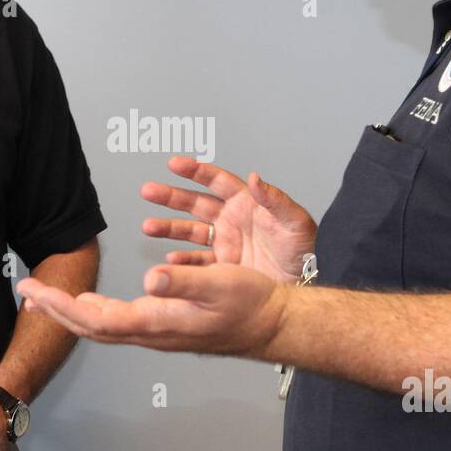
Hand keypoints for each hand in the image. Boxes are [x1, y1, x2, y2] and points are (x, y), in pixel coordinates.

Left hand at [17, 262, 288, 358]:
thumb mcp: (219, 283)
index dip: (61, 305)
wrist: (271, 323)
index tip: (33, 291)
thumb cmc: (249, 303)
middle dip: (56, 310)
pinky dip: (95, 311)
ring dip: (71, 312)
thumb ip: (184, 281)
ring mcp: (157, 330)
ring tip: (46, 300)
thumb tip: (149, 279)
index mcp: (157, 321)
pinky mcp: (165, 323)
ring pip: (103, 325)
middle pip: (91, 326)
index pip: (95, 318)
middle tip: (26, 293)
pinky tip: (91, 302)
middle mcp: (151, 330)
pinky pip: (119, 321)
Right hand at [140, 156, 316, 282]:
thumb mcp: (295, 222)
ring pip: (190, 231)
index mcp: (246, 203)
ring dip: (168, 227)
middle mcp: (231, 220)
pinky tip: (170, 261)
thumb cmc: (303, 251)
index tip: (175, 164)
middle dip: (171, 196)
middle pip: (195, 203)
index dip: (196, 171)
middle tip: (148, 190)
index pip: (217, 181)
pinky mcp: (222, 266)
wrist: (302, 287)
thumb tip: (255, 177)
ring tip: (148, 226)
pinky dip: (182, 262)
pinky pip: (196, 261)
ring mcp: (224, 243)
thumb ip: (275, 199)